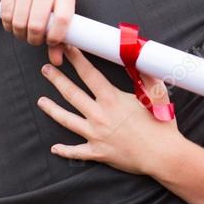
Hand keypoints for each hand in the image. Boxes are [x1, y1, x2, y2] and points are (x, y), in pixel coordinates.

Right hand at [0, 0, 75, 65]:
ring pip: (20, 22)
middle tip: (35, 40)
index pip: (63, 19)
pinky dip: (8, 26)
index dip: (56, 37)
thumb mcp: (59, 6)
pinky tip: (14, 24)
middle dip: (34, 39)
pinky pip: (6, 16)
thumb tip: (57, 61)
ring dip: (20, 35)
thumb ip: (59, 34)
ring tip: (25, 33)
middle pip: (37, 25)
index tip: (51, 42)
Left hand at [37, 46, 182, 177]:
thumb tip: (141, 59)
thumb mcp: (157, 94)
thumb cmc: (162, 124)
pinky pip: (76, 151)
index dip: (77, 60)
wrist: (162, 155)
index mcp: (112, 99)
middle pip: (72, 94)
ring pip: (66, 120)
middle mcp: (99, 115)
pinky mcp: (97, 152)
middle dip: (57, 79)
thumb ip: (147, 75)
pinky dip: (64, 150)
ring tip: (40, 101)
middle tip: (46, 69)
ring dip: (52, 109)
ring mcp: (95, 135)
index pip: (89, 74)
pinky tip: (54, 147)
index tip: (68, 49)